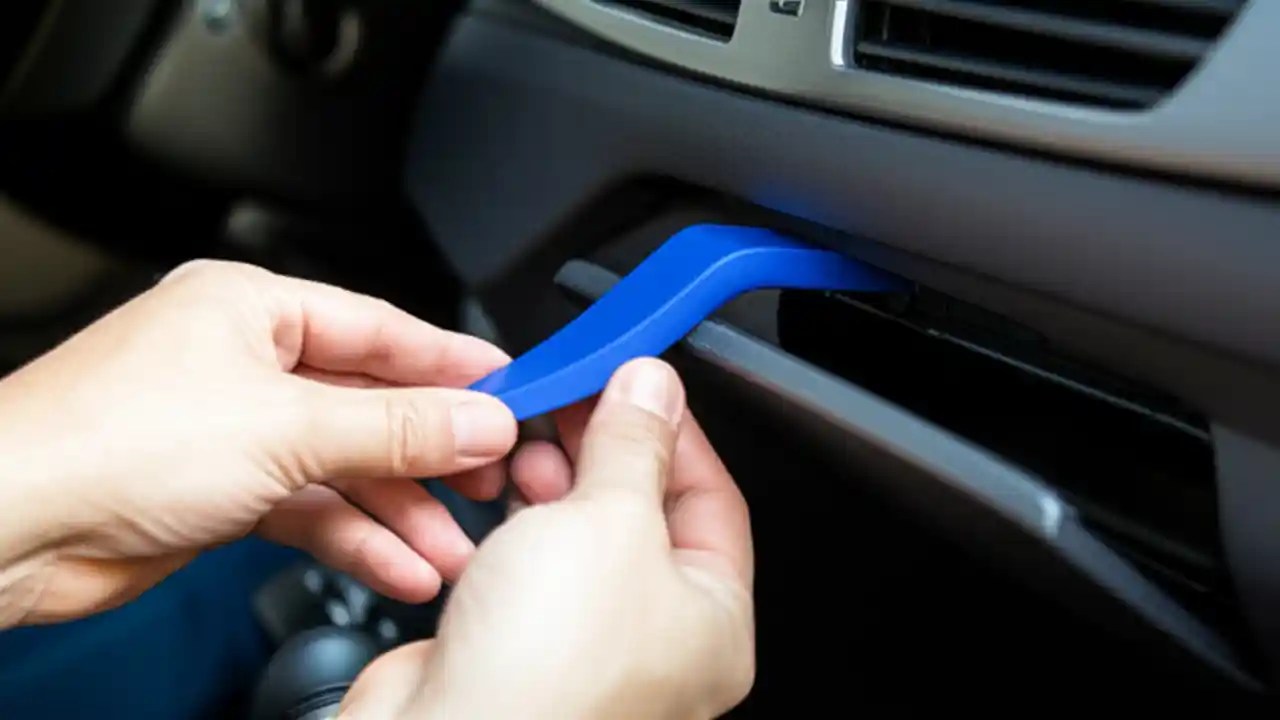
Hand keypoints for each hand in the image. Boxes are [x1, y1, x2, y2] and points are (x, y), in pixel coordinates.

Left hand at [0, 260, 517, 625]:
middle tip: (495, 479)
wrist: (9, 528)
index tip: (515, 392)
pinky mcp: (222, 493)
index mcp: (253, 308)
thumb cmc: (105, 442)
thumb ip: (397, 427)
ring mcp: (234, 431)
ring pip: (346, 467)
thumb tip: (481, 419)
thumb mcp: (287, 426)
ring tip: (450, 548)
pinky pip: (313, 510)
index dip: (453, 365)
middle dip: (433, 451)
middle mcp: (245, 363)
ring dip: (400, 512)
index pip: (382, 329)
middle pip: (370, 404)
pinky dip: (355, 540)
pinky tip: (397, 568)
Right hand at [341, 359, 755, 719]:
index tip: (635, 377)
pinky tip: (497, 491)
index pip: (711, 496)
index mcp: (711, 622)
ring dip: (555, 478)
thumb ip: (633, 445)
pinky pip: (528, 561)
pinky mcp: (519, 641)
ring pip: (580, 534)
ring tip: (529, 440)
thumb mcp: (610, 521)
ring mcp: (582, 643)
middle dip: (606, 447)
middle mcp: (653, 639)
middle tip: (575, 394)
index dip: (672, 427)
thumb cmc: (545, 676)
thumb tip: (651, 388)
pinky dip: (515, 520)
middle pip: (643, 511)